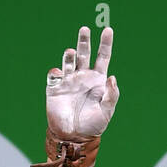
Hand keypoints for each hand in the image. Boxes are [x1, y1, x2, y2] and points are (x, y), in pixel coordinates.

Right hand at [46, 25, 119, 139]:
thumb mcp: (107, 111)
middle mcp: (83, 77)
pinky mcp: (55, 88)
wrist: (73, 138)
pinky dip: (56, 71)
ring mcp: (69, 81)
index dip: (105, 43)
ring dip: (69, 55)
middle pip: (84, 53)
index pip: (103, 57)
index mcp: (97, 80)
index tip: (108, 30)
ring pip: (69, 61)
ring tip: (71, 52)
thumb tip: (112, 77)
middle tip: (85, 29)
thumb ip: (111, 95)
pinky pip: (54, 75)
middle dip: (84, 41)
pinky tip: (59, 73)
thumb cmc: (93, 125)